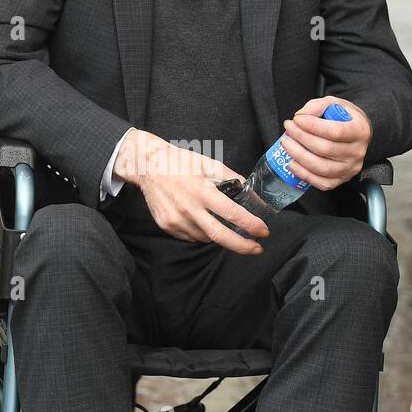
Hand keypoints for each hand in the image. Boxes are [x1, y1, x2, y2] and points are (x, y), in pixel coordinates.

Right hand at [114, 130, 269, 255]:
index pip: (231, 213)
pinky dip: (202, 233)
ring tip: (222, 224)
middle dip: (242, 246)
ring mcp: (176, 220)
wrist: (148, 166)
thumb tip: (248, 191)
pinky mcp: (167, 226)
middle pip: (220, 236)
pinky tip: (202, 220)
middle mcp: (188, 208)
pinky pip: (192, 236)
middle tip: (257, 249)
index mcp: (201, 191)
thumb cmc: (179, 162)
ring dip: (219, 235)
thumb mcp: (208, 163)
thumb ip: (230, 177)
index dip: (250, 225)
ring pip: (206, 237)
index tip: (263, 231)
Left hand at [278, 96, 371, 189]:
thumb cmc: (343, 118)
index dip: (312, 126)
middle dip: (301, 138)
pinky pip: (322, 183)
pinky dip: (304, 174)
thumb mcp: (334, 104)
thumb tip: (300, 117)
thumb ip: (317, 106)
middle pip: (325, 149)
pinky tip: (292, 163)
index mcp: (360, 131)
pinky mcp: (342, 180)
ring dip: (299, 156)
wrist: (356, 134)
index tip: (297, 119)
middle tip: (288, 129)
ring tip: (286, 144)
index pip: (335, 131)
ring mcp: (350, 169)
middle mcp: (357, 152)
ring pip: (321, 168)